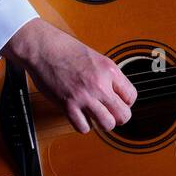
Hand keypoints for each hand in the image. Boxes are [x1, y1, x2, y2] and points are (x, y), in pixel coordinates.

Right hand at [1, 18, 136, 132]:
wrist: (44, 48)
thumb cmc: (67, 50)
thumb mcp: (97, 59)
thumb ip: (109, 77)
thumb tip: (117, 95)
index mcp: (110, 71)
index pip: (131, 97)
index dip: (126, 102)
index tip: (118, 102)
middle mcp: (100, 84)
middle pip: (124, 115)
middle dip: (118, 117)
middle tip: (110, 113)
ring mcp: (84, 96)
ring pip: (107, 124)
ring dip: (103, 123)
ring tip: (96, 116)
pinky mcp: (68, 105)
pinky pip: (84, 127)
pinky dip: (83, 125)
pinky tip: (80, 116)